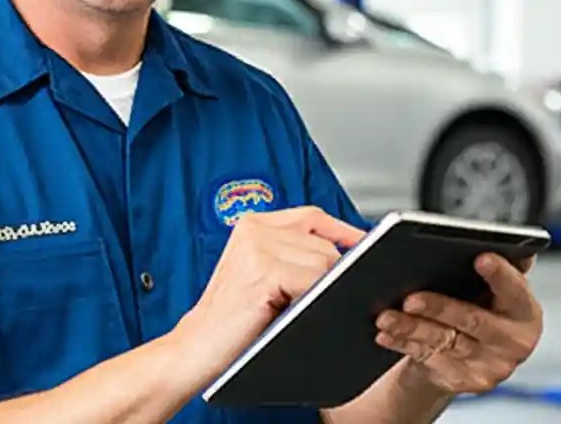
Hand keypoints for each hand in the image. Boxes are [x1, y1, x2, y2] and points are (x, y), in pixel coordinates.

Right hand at [171, 206, 366, 379]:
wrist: (197, 345)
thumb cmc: (231, 317)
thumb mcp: (259, 273)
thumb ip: (291, 254)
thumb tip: (344, 253)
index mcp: (253, 223)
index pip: (312, 216)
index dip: (342, 231)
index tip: (362, 244)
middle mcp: (254, 229)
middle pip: (324, 245)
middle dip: (329, 275)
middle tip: (308, 300)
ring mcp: (258, 247)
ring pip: (324, 264)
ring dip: (317, 292)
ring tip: (288, 307)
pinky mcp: (263, 270)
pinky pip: (314, 282)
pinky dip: (310, 302)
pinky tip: (286, 312)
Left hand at [373, 253, 541, 394]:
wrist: (465, 357)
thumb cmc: (476, 308)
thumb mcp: (489, 289)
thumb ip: (493, 267)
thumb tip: (487, 237)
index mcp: (524, 310)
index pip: (516, 290)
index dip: (500, 275)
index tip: (480, 258)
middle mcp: (513, 341)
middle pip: (474, 321)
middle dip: (440, 308)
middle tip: (411, 298)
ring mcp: (489, 365)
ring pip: (445, 341)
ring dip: (411, 328)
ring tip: (386, 316)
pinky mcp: (463, 380)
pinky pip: (428, 358)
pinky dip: (403, 343)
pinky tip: (387, 333)